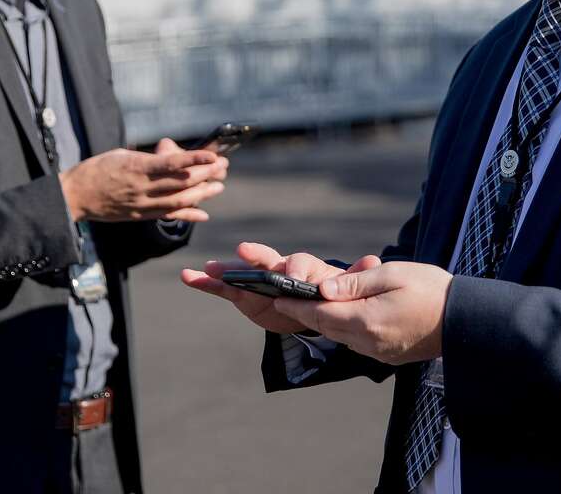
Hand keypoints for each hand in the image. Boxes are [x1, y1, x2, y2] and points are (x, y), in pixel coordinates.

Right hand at [59, 138, 227, 223]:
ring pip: (178, 201)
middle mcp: (141, 187)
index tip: (212, 156)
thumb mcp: (122, 155)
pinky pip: (167, 215)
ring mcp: (141, 204)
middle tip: (223, 167)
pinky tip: (203, 213)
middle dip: (205, 175)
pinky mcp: (139, 216)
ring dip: (201, 194)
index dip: (194, 160)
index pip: (171, 164)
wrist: (75, 195)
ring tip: (219, 186)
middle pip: (180, 183)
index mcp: (137, 167)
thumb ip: (148, 160)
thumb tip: (172, 159)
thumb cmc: (98, 169)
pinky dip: (187, 215)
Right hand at [180, 242, 380, 334]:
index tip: (292, 275)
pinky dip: (205, 284)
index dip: (295, 269)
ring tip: (205, 269)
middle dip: (255, 258)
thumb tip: (373, 261)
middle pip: (265, 261)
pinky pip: (223, 289)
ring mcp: (258, 282)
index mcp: (303, 267)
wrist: (314, 307)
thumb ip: (356, 276)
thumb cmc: (328, 292)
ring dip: (224, 270)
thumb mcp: (346, 286)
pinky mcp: (244, 296)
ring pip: (240, 274)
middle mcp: (277, 270)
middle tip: (244, 253)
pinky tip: (187, 276)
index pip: (298, 263)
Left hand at [272, 262, 452, 364]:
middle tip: (284, 299)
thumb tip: (323, 289)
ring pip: (339, 336)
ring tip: (307, 305)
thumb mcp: (393, 275)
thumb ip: (355, 284)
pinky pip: (356, 342)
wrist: (464, 320)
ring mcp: (378, 352)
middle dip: (304, 313)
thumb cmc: (431, 290)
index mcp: (367, 321)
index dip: (296, 305)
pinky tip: (340, 316)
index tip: (277, 296)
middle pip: (326, 327)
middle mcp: (368, 342)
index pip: (321, 313)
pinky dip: (342, 328)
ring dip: (323, 321)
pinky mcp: (387, 355)